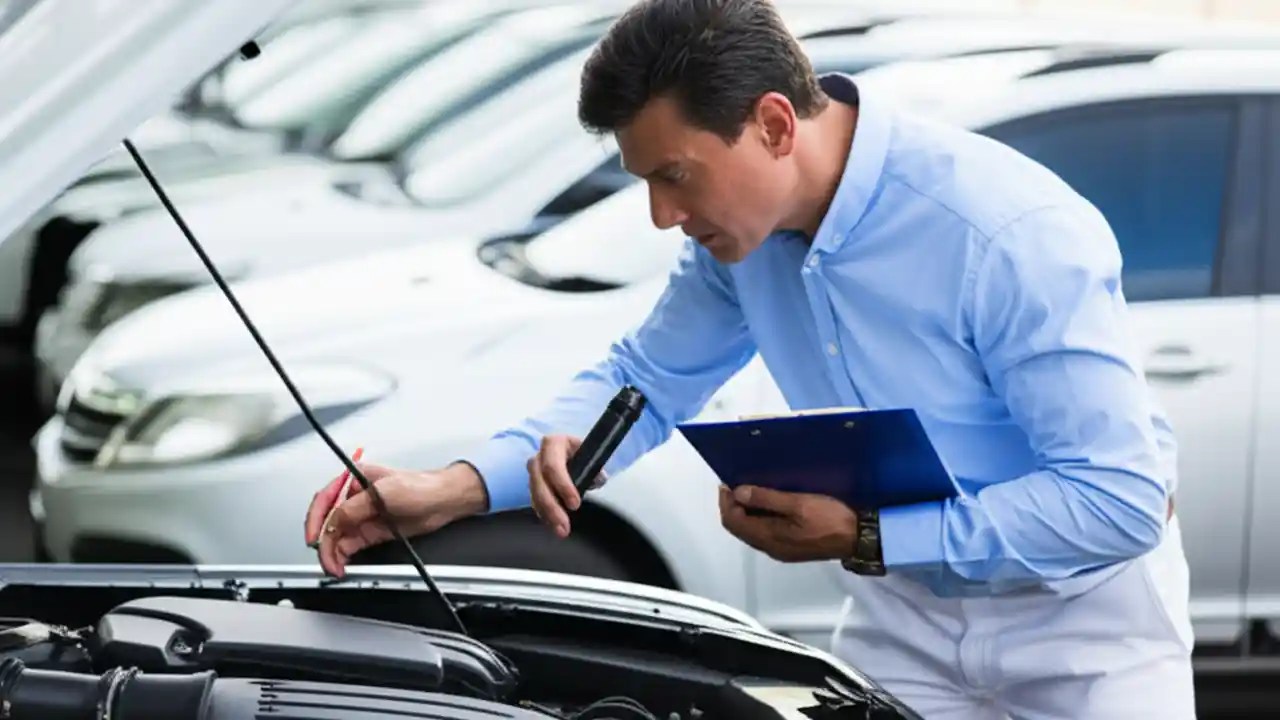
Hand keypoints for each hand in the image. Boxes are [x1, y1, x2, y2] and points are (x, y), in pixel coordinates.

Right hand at [304, 461, 487, 577]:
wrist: (443, 501)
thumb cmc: (419, 486)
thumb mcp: (383, 493)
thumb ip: (354, 508)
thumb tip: (334, 522)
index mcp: (354, 480)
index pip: (324, 500)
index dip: (315, 521)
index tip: (314, 539)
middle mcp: (354, 498)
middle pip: (327, 522)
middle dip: (323, 542)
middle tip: (325, 559)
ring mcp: (362, 516)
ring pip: (337, 537)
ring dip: (332, 553)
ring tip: (334, 567)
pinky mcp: (370, 532)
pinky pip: (349, 546)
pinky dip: (342, 556)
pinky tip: (342, 564)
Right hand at [527, 434, 606, 539]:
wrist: (572, 452)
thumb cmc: (581, 453)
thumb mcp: (591, 456)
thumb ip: (596, 469)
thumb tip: (599, 479)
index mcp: (554, 443)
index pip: (553, 466)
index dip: (563, 486)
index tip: (575, 504)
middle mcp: (539, 457)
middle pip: (539, 483)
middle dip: (551, 507)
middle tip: (564, 525)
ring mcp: (533, 472)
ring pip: (535, 495)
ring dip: (547, 515)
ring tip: (561, 530)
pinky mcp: (533, 486)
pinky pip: (535, 502)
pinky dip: (544, 514)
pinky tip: (553, 525)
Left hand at [718, 484, 857, 562]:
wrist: (859, 538)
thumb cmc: (830, 519)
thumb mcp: (798, 504)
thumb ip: (766, 499)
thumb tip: (738, 493)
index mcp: (769, 538)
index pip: (733, 522)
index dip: (726, 502)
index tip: (727, 483)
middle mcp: (770, 548)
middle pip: (739, 528)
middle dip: (733, 506)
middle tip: (735, 485)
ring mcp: (780, 549)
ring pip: (751, 531)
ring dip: (745, 512)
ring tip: (749, 490)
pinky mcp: (791, 547)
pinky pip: (764, 532)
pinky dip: (758, 517)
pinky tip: (767, 504)